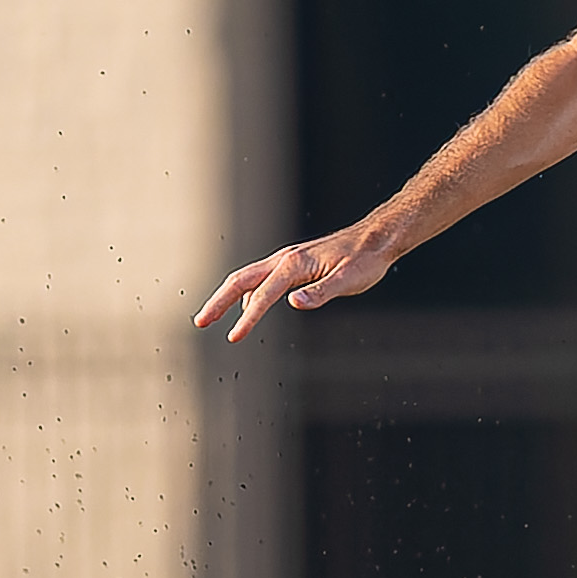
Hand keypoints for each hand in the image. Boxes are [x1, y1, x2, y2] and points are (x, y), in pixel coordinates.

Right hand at [193, 222, 398, 340]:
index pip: (263, 295)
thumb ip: (321, 292)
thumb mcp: (349, 281)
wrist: (376, 239)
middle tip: (200, 323)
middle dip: (219, 302)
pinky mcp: (292, 264)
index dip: (247, 319)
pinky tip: (249, 308)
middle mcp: (284, 258)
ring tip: (213, 318)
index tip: (234, 338)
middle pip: (241, 280)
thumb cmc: (365, 260)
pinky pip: (262, 279)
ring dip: (228, 298)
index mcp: (294, 264)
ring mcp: (286, 260)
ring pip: (248, 278)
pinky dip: (248, 293)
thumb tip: (294, 303)